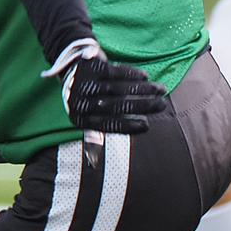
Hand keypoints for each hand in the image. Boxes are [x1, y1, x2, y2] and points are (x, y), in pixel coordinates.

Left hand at [42, 38, 168, 134]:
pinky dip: (133, 74)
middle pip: (118, 106)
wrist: (69, 66)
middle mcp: (82, 102)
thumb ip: (92, 135)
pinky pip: (117, 71)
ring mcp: (85, 83)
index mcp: (80, 118)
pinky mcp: (91, 67)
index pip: (108, 125)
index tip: (147, 126)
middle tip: (161, 104)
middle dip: (144, 106)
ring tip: (160, 89)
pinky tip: (145, 77)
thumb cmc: (84, 96)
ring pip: (120, 88)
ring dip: (144, 89)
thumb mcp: (83, 116)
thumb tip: (93, 165)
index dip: (129, 126)